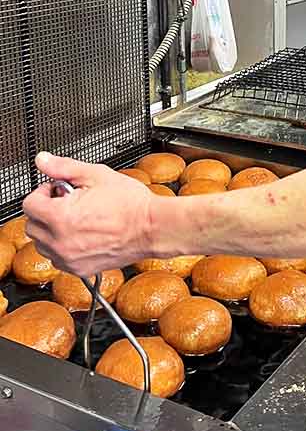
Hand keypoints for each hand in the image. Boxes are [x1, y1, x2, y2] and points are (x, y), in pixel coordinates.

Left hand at [23, 152, 154, 276]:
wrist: (152, 227)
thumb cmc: (131, 204)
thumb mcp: (96, 175)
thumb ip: (64, 167)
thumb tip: (43, 160)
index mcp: (60, 217)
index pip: (29, 205)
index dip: (42, 192)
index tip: (56, 190)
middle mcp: (60, 242)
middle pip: (32, 225)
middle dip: (45, 211)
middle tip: (66, 202)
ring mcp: (69, 259)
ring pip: (42, 244)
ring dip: (51, 230)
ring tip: (76, 218)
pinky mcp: (79, 269)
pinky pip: (57, 259)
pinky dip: (63, 247)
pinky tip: (82, 234)